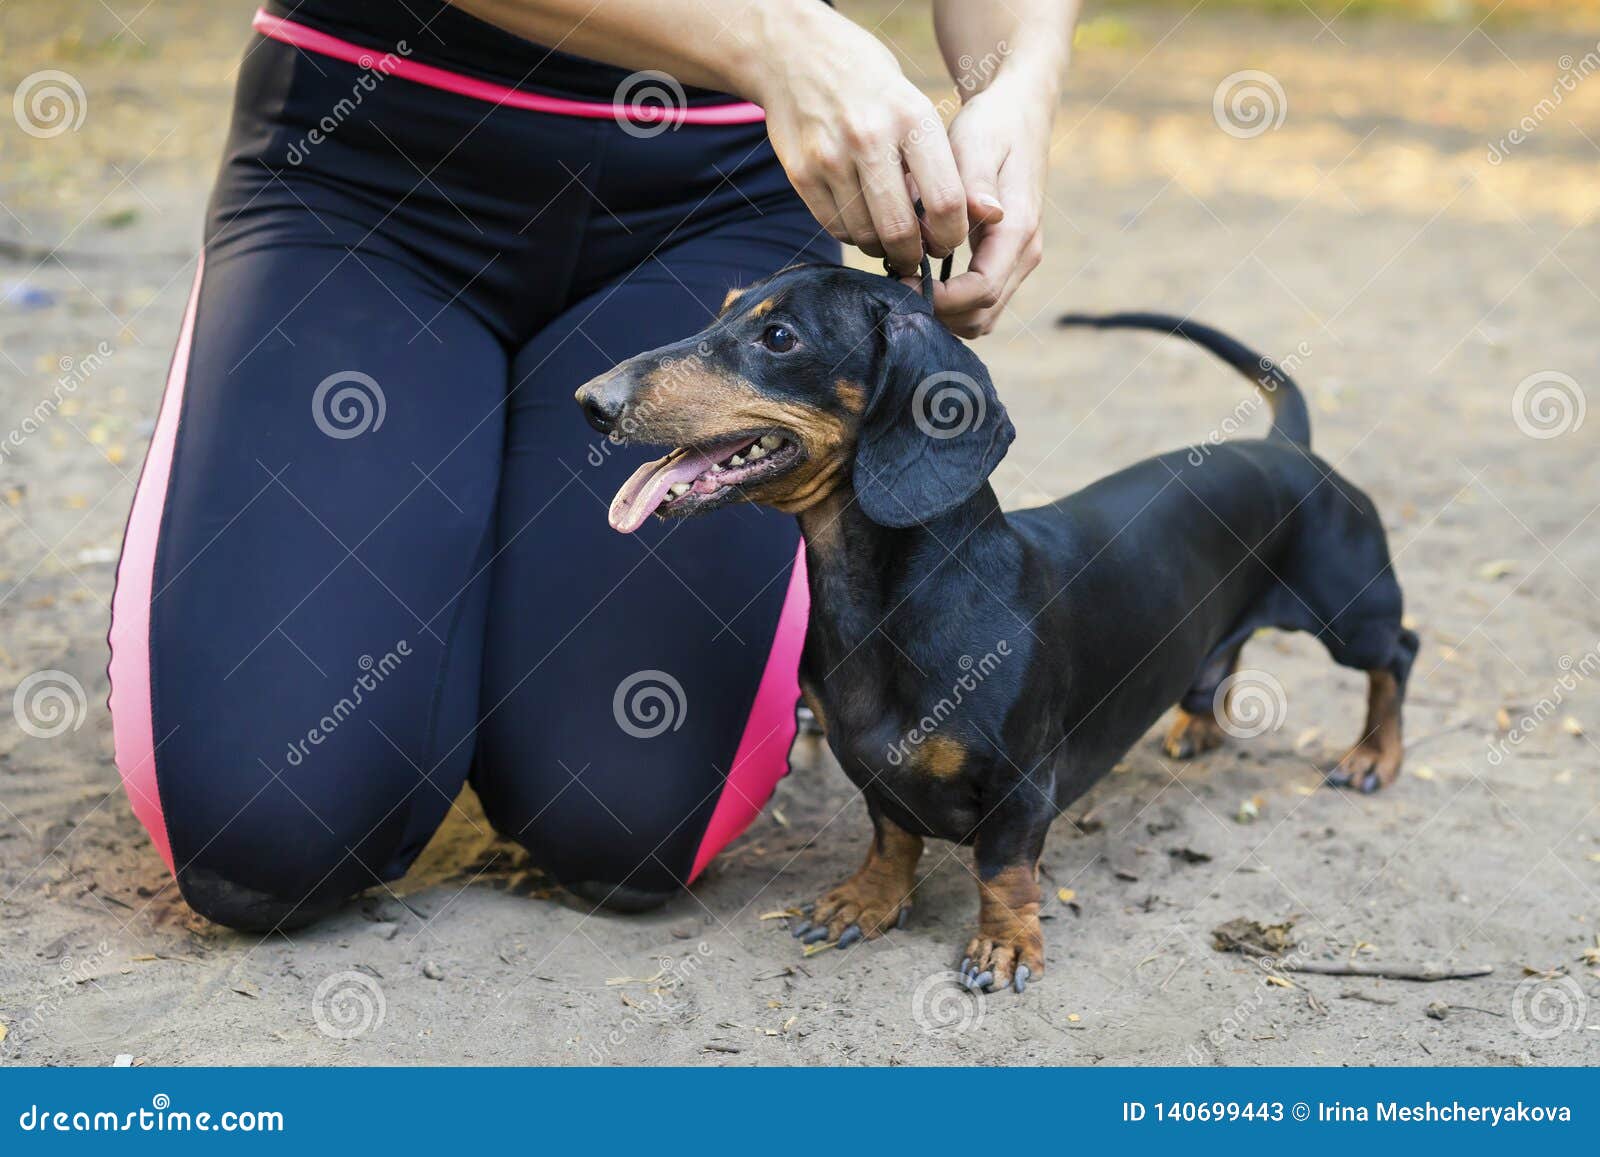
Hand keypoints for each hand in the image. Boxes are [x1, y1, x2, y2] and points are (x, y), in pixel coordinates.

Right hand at [750, 5, 967, 274]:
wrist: (795, 53)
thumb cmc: (868, 83)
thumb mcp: (912, 103)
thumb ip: (932, 159)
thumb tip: (953, 222)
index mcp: (911, 118)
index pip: (945, 201)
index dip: (950, 235)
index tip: (946, 241)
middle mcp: (870, 139)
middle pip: (900, 229)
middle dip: (913, 255)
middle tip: (916, 255)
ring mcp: (830, 158)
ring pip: (865, 235)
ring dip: (881, 248)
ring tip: (888, 238)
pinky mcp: (801, 174)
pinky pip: (835, 228)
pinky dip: (853, 235)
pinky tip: (861, 222)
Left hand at [927, 78, 1051, 337]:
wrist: (1018, 111)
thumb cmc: (992, 124)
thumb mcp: (979, 141)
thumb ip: (977, 181)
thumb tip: (985, 211)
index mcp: (1017, 229)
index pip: (982, 290)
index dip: (941, 299)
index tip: (903, 281)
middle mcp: (1024, 253)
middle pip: (981, 315)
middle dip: (937, 314)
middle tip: (896, 290)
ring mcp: (1017, 259)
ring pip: (981, 316)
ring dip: (942, 314)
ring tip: (904, 286)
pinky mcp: (1005, 258)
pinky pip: (979, 301)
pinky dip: (950, 303)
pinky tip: (919, 278)